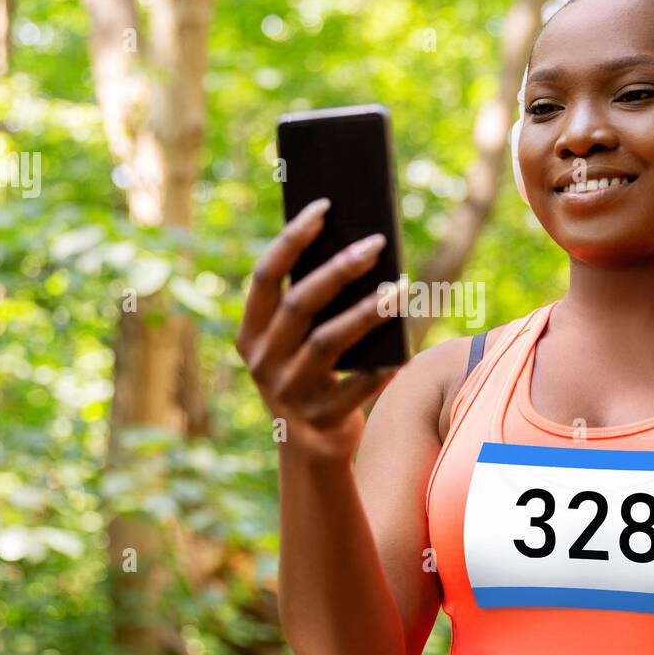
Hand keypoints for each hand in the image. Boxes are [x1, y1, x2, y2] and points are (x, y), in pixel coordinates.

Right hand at [235, 198, 404, 462]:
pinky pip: (355, 388)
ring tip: (401, 288)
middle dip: (339, 270)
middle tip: (377, 243)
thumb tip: (358, 247)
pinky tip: (404, 348)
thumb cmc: (312, 375)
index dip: (292, 239)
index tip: (324, 206)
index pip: (266, 276)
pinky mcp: (319, 421)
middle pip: (300, 305)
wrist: (311, 448)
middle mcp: (262, 362)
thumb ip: (313, 306)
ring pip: (329, 342)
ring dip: (367, 312)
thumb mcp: (296, 343)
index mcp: (249, 334)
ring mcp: (289, 393)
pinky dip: (380, 368)